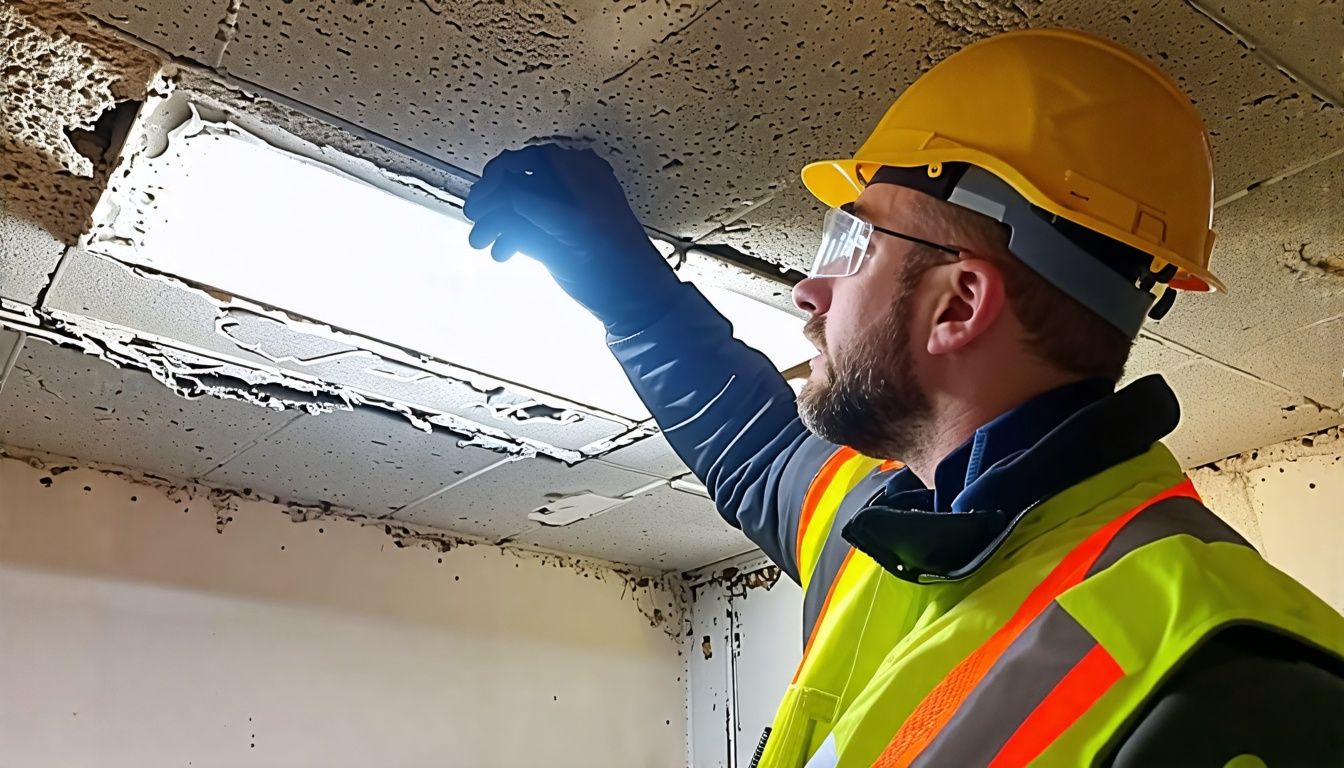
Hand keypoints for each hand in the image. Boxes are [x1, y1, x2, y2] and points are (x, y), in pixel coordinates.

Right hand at [463, 144, 680, 324]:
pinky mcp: (551, 239)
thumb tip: (503, 187)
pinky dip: (506, 237)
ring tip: (480, 242)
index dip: (503, 174)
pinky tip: (501, 253)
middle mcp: (568, 190)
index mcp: (580, 175)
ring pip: (514, 206)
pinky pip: (519, 229)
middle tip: (475, 216)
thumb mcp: (575, 226)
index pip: (531, 160)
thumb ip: (538, 202)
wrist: (633, 301)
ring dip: (494, 221)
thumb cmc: (617, 261)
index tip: (484, 195)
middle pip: (517, 180)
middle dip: (493, 198)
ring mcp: (558, 215)